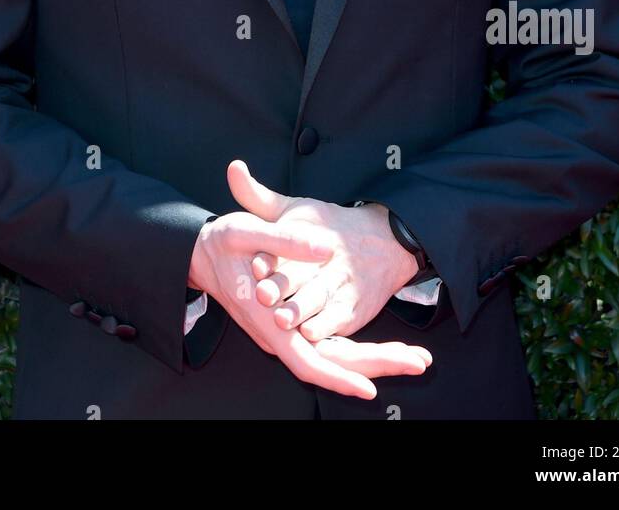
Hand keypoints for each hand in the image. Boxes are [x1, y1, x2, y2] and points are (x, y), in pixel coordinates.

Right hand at [189, 162, 430, 398]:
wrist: (200, 252)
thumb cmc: (222, 243)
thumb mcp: (248, 231)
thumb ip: (287, 239)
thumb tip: (325, 249)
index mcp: (268, 322)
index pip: (308, 360)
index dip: (339, 376)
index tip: (371, 387)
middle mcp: (278, 336)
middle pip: (330, 365)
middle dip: (376, 366)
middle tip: (417, 362)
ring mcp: (286, 334)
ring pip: (334, 357)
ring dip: (373, 360)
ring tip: (412, 356)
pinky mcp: (291, 326)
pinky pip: (328, 345)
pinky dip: (356, 351)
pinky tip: (382, 351)